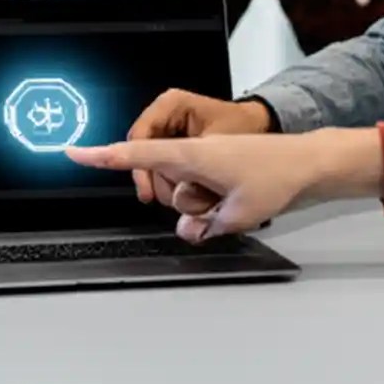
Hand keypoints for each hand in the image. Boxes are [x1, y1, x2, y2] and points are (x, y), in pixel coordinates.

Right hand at [68, 128, 383, 241]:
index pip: (137, 155)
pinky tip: (240, 198)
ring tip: (238, 197)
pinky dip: (216, 203)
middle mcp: (195, 153)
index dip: (103, 156)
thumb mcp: (239, 212)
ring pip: (185, 196)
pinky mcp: (218, 168)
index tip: (74, 152)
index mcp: (193, 154)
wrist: (310, 162)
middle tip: (222, 203)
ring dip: (206, 204)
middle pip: (167, 190)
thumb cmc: (278, 174)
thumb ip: (203, 226)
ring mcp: (207, 161)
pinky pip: (201, 194)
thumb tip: (187, 230)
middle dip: (186, 204)